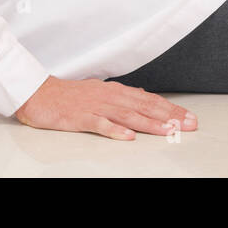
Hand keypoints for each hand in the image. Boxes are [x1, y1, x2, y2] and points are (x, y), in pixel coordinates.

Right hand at [13, 75, 197, 139]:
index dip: (171, 109)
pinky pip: (100, 124)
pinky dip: (115, 130)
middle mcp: (109, 96)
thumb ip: (122, 96)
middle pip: (144, 106)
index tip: (189, 118)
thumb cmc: (69, 95)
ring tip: (168, 131)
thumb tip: (143, 96)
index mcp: (116, 91)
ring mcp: (95, 106)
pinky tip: (129, 137)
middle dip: (169, 116)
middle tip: (189, 125)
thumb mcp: (101, 92)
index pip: (149, 100)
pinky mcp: (80, 117)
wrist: (38, 93)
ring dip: (150, 123)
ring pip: (128, 115)